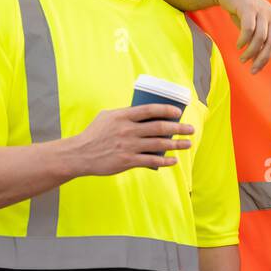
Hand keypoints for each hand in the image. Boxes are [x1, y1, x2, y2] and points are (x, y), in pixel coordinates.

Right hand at [65, 104, 193, 174]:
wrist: (80, 154)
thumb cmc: (94, 134)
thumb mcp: (107, 117)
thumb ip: (125, 114)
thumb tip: (143, 112)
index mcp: (123, 116)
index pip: (150, 110)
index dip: (167, 110)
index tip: (178, 112)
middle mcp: (128, 130)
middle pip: (160, 127)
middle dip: (179, 128)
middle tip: (190, 129)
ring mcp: (129, 146)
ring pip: (159, 144)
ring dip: (177, 144)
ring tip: (188, 144)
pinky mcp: (127, 161)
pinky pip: (151, 161)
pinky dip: (165, 161)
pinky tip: (174, 161)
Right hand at [212, 0, 270, 74]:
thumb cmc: (244, 12)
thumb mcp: (255, 28)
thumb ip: (259, 43)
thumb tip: (258, 63)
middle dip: (263, 60)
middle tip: (253, 70)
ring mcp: (262, 11)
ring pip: (260, 38)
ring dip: (251, 52)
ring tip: (243, 59)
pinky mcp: (249, 8)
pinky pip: (248, 29)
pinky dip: (243, 40)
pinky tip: (238, 45)